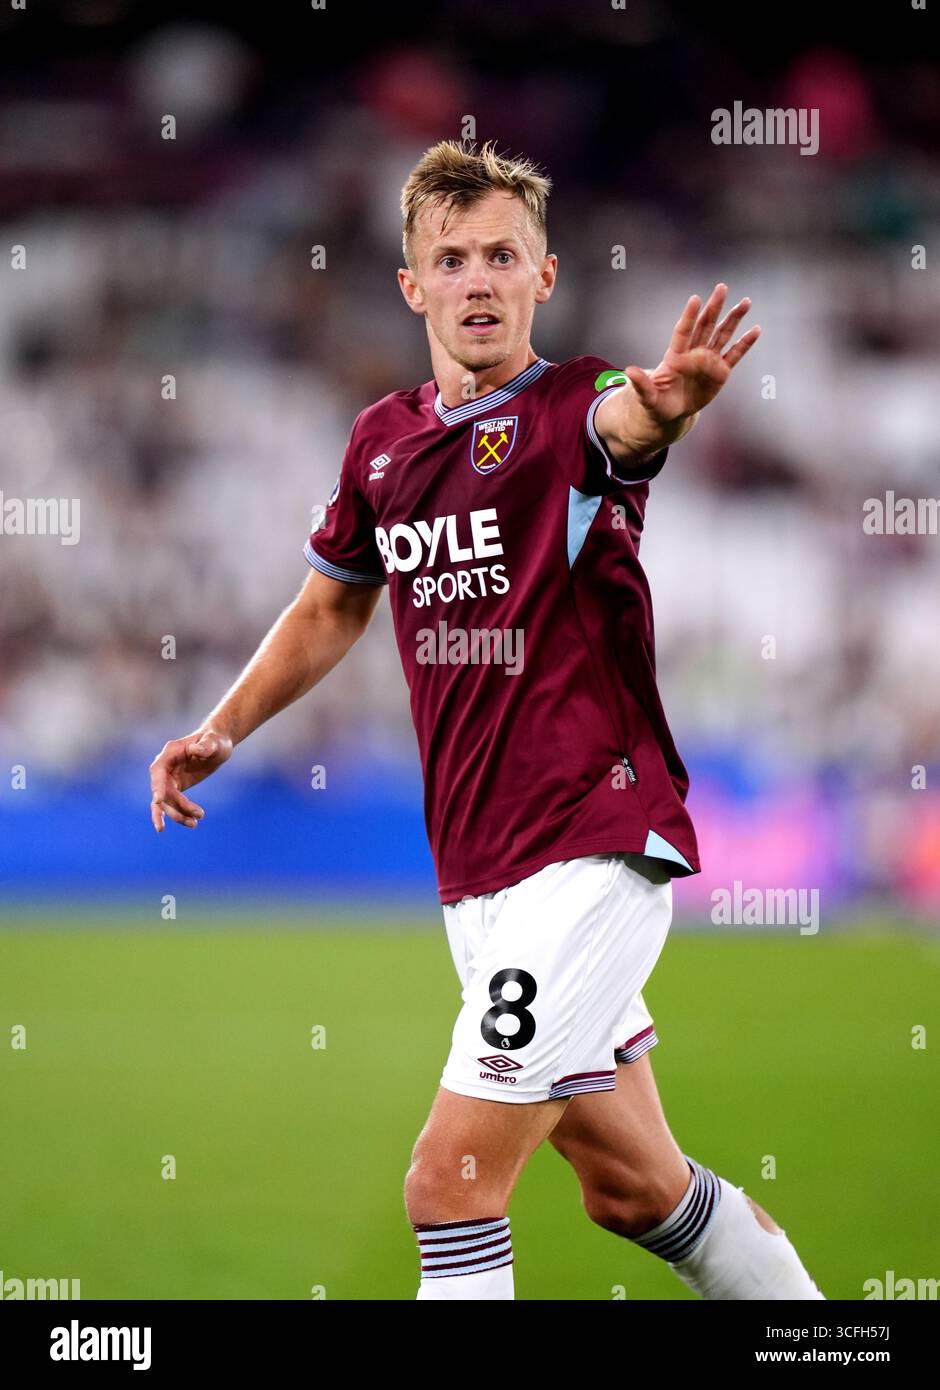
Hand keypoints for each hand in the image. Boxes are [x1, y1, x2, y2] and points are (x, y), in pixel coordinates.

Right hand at [149, 729, 232, 831]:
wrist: (216, 746)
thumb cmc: (214, 740)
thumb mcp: (214, 741)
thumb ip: (206, 745)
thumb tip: (196, 749)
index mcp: (170, 753)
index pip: (158, 771)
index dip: (157, 786)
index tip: (158, 800)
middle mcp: (165, 767)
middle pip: (162, 792)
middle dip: (174, 807)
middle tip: (195, 819)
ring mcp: (168, 778)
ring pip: (166, 802)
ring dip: (178, 815)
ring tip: (195, 824)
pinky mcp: (175, 788)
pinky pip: (172, 804)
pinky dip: (178, 814)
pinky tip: (190, 823)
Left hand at [624, 283, 759, 426]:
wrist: (671, 412)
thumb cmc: (656, 402)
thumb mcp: (647, 397)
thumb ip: (641, 384)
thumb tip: (628, 371)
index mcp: (675, 356)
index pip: (683, 331)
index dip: (689, 316)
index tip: (695, 299)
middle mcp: (693, 353)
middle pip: (705, 325)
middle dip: (714, 307)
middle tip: (722, 287)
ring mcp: (708, 360)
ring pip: (722, 334)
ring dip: (734, 318)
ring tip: (745, 302)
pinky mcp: (720, 372)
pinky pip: (734, 355)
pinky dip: (745, 343)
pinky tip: (756, 330)